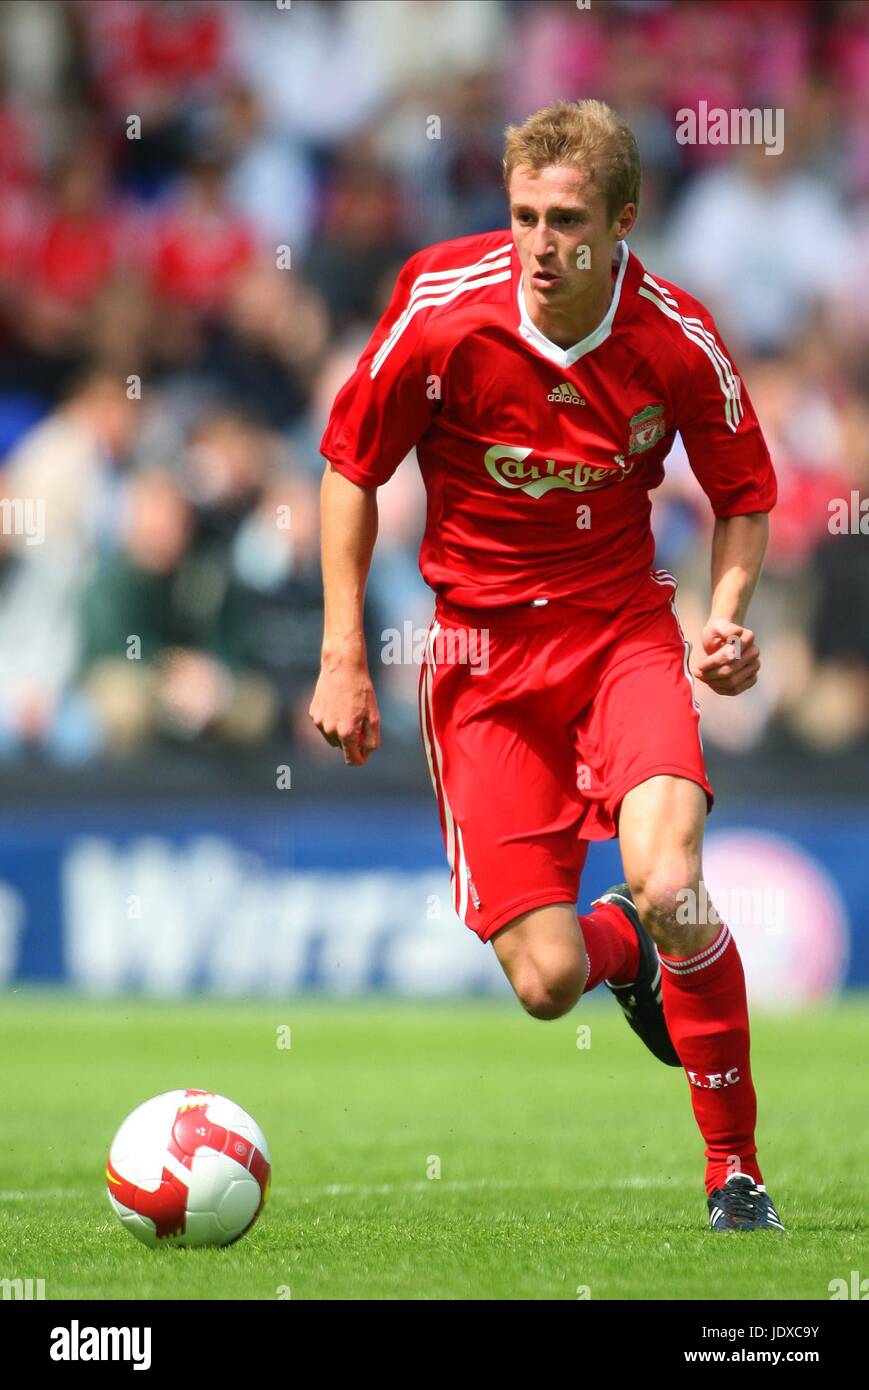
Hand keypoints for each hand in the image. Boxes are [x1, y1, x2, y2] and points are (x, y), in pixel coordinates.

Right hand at [308, 651, 380, 765]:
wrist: (342, 667)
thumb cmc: (362, 690)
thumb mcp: (373, 716)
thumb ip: (371, 740)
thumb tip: (365, 755)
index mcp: (346, 732)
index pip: (351, 759)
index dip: (360, 759)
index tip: (365, 754)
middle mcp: (330, 730)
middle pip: (343, 748)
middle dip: (352, 741)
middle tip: (360, 721)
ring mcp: (319, 722)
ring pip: (332, 737)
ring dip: (340, 732)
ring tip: (349, 711)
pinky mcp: (313, 713)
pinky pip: (324, 725)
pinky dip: (331, 721)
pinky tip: (338, 704)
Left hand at [691, 618, 759, 696]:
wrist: (722, 638)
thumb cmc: (718, 631)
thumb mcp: (717, 626)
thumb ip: (725, 628)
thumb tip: (736, 633)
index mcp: (748, 637)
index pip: (729, 656)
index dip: (712, 663)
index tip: (699, 665)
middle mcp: (754, 652)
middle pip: (730, 671)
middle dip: (710, 674)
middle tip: (697, 673)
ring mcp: (754, 666)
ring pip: (733, 683)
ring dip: (714, 683)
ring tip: (702, 677)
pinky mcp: (751, 678)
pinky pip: (736, 690)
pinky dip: (721, 689)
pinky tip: (711, 683)